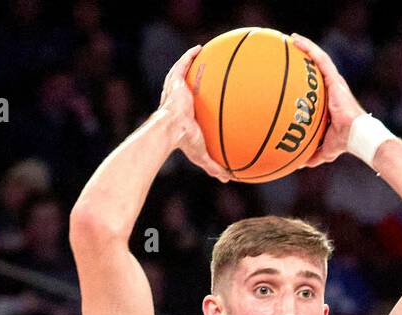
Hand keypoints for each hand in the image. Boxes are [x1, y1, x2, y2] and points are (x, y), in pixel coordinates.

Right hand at [162, 47, 230, 180]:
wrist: (171, 130)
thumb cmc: (184, 143)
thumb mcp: (201, 155)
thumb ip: (214, 166)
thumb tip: (229, 179)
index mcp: (180, 116)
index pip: (186, 107)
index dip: (191, 103)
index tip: (203, 101)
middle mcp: (176, 100)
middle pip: (182, 88)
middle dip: (190, 80)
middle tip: (202, 75)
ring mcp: (175, 90)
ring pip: (181, 73)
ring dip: (188, 64)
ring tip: (200, 55)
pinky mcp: (175, 81)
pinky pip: (183, 64)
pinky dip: (190, 56)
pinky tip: (199, 48)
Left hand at [289, 33, 362, 167]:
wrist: (357, 136)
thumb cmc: (345, 142)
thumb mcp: (325, 150)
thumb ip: (313, 154)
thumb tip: (299, 164)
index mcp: (330, 101)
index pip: (317, 86)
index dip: (306, 78)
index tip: (293, 73)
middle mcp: (332, 88)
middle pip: (316, 68)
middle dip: (304, 57)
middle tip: (289, 49)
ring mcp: (334, 82)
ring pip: (318, 58)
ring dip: (305, 47)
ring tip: (291, 38)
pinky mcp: (335, 79)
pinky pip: (320, 59)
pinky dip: (309, 49)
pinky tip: (296, 41)